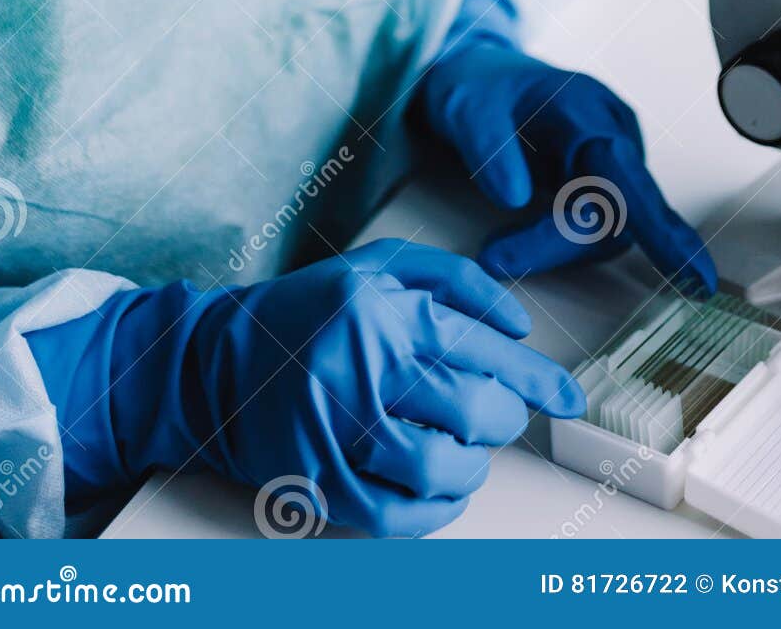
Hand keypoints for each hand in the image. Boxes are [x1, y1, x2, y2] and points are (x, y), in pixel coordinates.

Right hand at [28, 239, 584, 536]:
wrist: (213, 363)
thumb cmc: (307, 312)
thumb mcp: (375, 266)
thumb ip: (452, 279)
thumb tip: (516, 325)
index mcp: (380, 311)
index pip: (483, 347)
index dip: (537, 377)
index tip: (567, 396)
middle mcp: (360, 369)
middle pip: (473, 410)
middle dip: (505, 417)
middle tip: (501, 414)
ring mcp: (337, 431)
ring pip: (442, 466)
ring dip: (473, 463)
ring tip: (468, 447)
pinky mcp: (318, 482)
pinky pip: (399, 514)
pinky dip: (436, 507)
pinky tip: (443, 485)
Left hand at [418, 46, 715, 291]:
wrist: (479, 75)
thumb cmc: (479, 86)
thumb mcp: (466, 108)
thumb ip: (489, 148)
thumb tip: (514, 198)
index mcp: (586, 110)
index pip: (627, 174)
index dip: (660, 229)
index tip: (690, 274)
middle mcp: (610, 135)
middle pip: (618, 211)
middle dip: (562, 243)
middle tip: (497, 257)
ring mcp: (609, 160)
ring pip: (608, 227)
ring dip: (556, 247)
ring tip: (498, 249)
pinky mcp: (600, 180)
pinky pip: (597, 224)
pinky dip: (562, 242)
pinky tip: (527, 246)